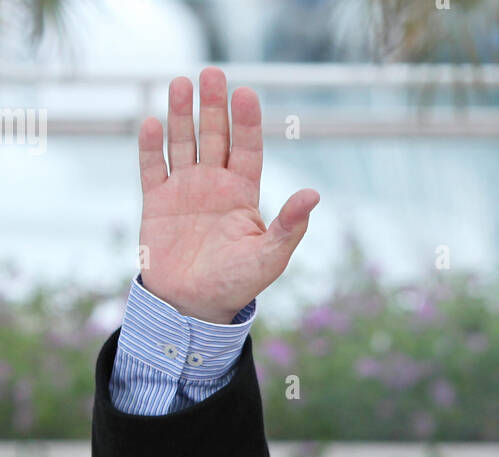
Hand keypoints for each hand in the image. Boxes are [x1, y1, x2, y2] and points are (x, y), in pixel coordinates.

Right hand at [137, 67, 319, 322]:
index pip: (246, 149)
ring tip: (181, 83)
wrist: (194, 306)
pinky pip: (152, 167)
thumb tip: (314, 194)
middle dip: (213, 106)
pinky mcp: (156, 201)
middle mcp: (213, 185)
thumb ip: (289, 225)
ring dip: (182, 115)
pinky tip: (152, 123)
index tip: (246, 94)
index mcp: (242, 194)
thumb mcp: (270, 257)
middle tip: (212, 74)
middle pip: (214, 136)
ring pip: (183, 143)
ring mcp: (183, 190)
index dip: (246, 122)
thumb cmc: (237, 284)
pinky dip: (150, 147)